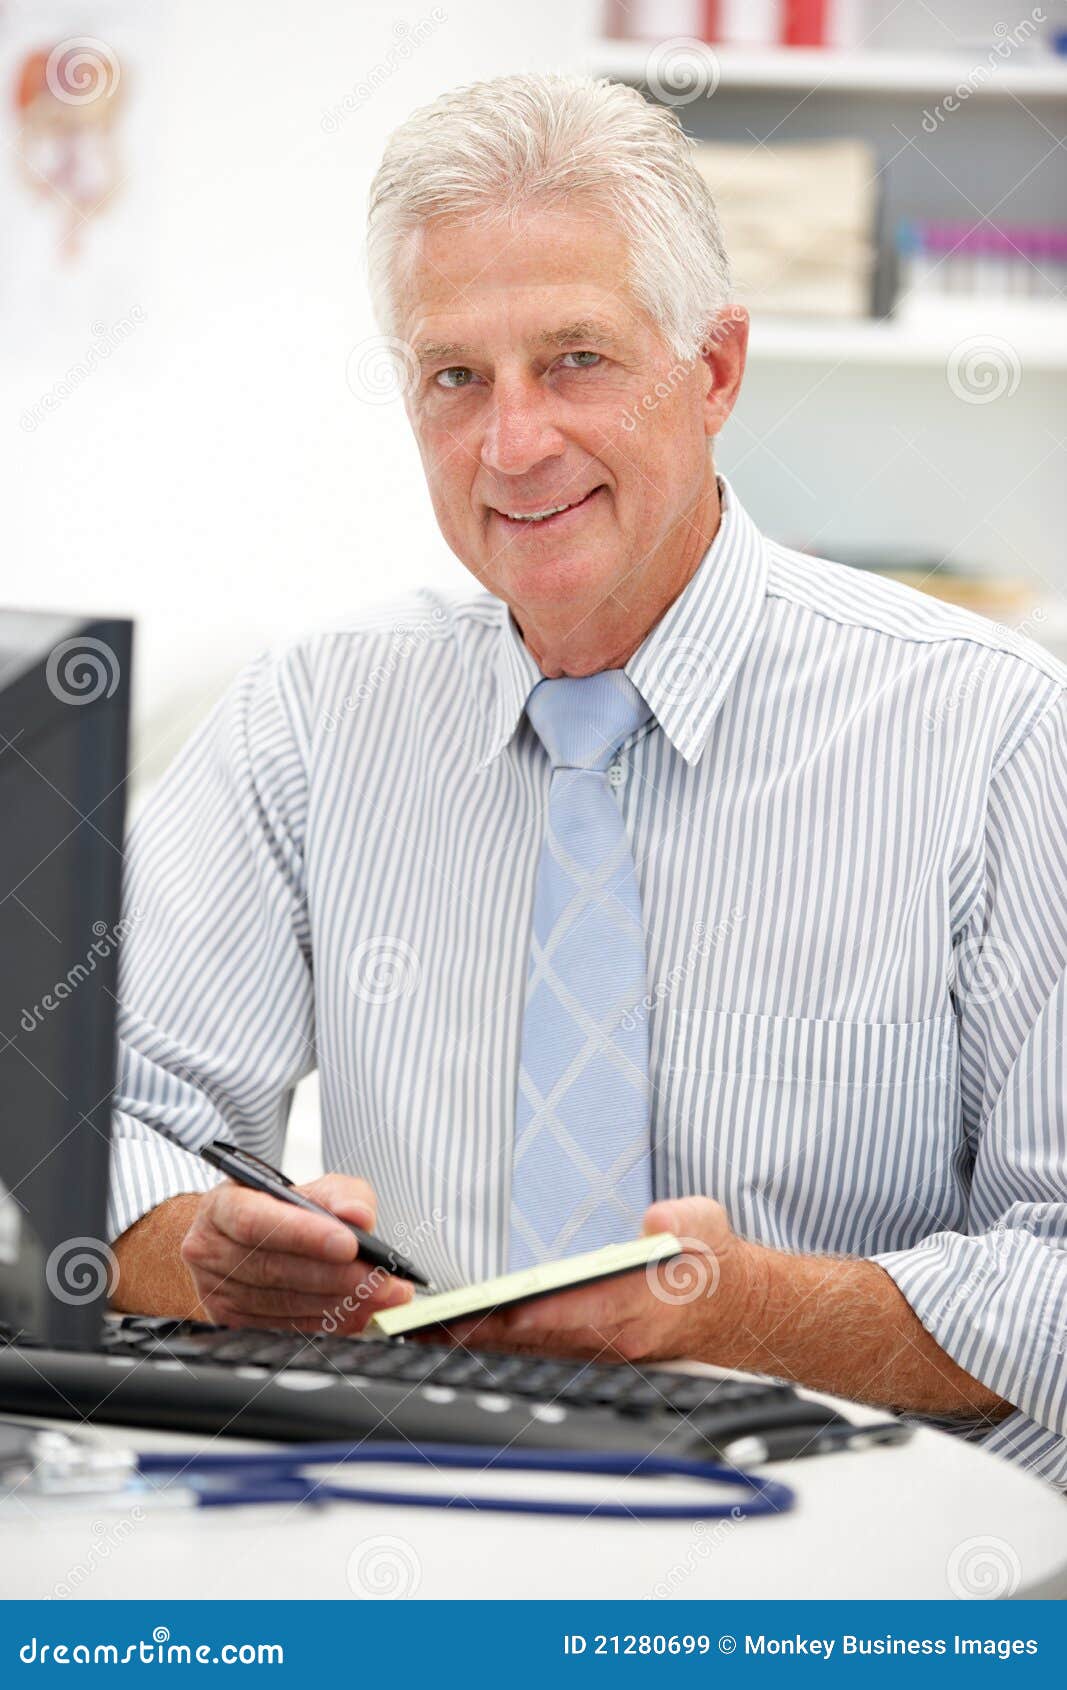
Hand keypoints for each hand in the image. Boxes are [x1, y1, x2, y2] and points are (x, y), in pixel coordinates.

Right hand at [180, 1172, 414, 1334]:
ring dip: (339, 1302)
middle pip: (274, 1269)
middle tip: (381, 1278)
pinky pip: (286, 1326)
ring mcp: (218, 1291)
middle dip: (336, 1275)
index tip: (349, 1243)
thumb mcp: (309, 1188)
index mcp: (221, 1207)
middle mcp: (210, 1250)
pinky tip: (358, 1313)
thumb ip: (342, 1195)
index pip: (256, 1222)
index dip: (303, 1234)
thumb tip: (360, 1216)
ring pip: (283, 1302)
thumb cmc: (277, 1210)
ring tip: (381, 1295)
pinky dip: (328, 1322)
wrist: (239, 1240)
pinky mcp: (234, 1321)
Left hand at [417, 1196, 764, 1365]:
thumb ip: (681, 1219)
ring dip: (479, 1341)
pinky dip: (497, 1344)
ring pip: (528, 1349)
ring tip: (426, 1331)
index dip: (531, 1313)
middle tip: (428, 1325)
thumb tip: (660, 1219)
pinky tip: (462, 1334)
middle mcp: (614, 1337)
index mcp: (640, 1307)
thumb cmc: (710, 1262)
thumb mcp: (704, 1224)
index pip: (576, 1312)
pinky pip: (536, 1351)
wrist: (734, 1308)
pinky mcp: (589, 1350)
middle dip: (481, 1330)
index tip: (491, 1311)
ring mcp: (599, 1349)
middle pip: (535, 1337)